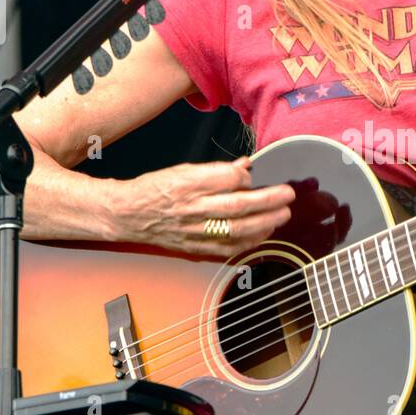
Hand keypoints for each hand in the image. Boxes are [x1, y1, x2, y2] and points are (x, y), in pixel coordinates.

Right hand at [119, 156, 298, 258]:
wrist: (128, 214)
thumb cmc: (156, 189)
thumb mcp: (183, 170)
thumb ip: (217, 170)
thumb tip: (245, 166)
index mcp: (188, 183)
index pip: (227, 179)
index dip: (245, 177)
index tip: (251, 176)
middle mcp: (192, 208)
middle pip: (238, 206)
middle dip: (268, 201)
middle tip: (287, 195)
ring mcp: (194, 230)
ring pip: (237, 229)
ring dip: (265, 223)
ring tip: (283, 215)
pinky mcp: (195, 247)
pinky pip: (228, 248)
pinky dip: (249, 242)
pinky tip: (264, 234)